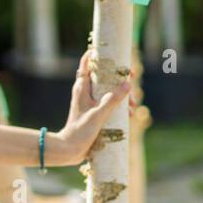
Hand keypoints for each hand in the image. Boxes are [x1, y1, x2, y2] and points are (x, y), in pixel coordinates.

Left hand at [53, 50, 135, 164]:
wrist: (70, 149)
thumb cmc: (80, 130)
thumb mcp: (99, 113)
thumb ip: (113, 99)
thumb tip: (127, 84)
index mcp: (82, 86)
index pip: (87, 63)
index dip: (100, 55)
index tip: (113, 53)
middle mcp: (86, 91)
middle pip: (104, 76)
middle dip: (119, 79)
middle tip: (132, 81)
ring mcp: (90, 102)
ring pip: (109, 91)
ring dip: (122, 96)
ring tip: (132, 106)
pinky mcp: (95, 112)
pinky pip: (110, 104)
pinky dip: (119, 107)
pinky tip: (128, 115)